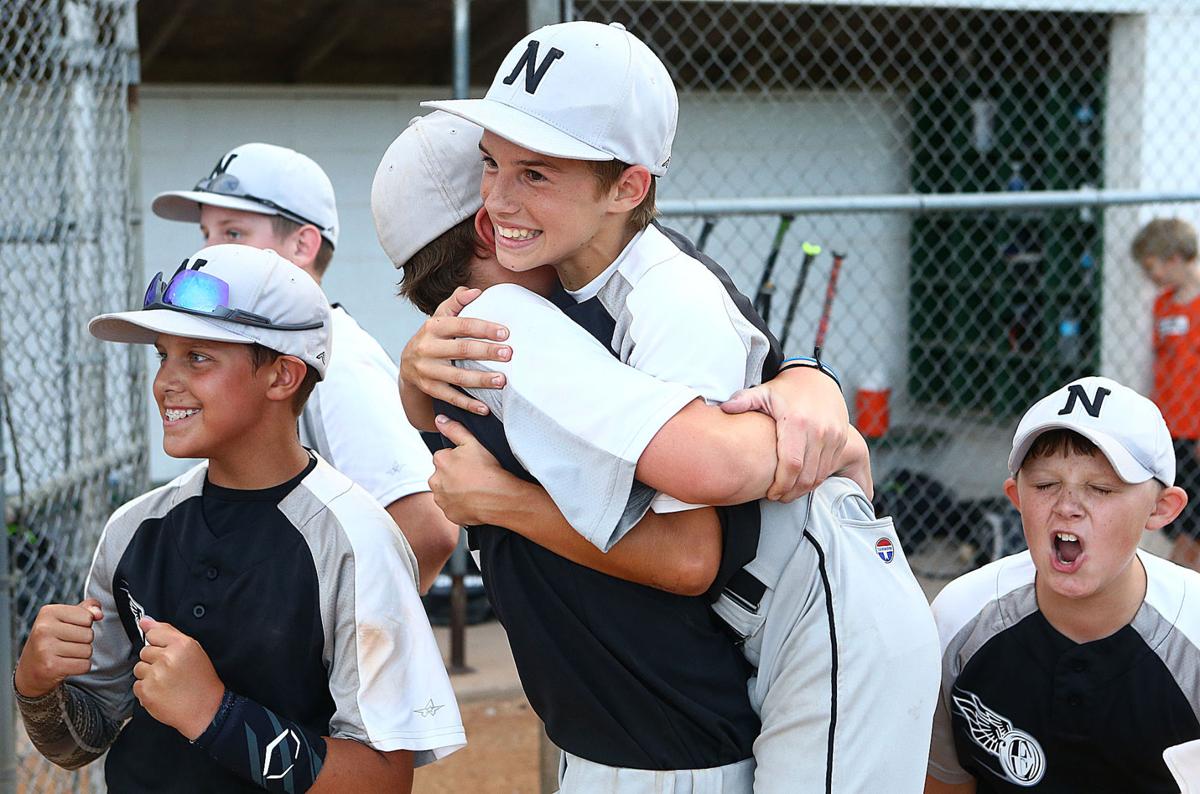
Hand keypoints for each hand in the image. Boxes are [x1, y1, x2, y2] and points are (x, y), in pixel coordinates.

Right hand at [14, 599, 102, 697]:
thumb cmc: (51, 640)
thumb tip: (99, 614)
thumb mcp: (65, 619)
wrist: (30, 670)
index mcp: (48, 612)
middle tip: (66, 644)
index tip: (69, 629)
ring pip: (87, 651)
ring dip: (81, 655)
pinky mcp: (51, 667)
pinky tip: (66, 665)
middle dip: (83, 641)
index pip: (88, 617)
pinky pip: (84, 665)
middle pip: (89, 635)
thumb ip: (86, 610)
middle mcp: (44, 629)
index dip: (85, 625)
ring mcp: (45, 648)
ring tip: (65, 654)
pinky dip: (80, 667)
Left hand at [132, 618, 223, 740]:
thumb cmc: (200, 679)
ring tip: (167, 683)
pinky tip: (162, 693)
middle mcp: (167, 658)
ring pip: (139, 669)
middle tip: (172, 671)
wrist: (205, 709)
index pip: (153, 634)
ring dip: (149, 675)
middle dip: (155, 661)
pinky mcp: (146, 692)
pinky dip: (147, 690)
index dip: (161, 645)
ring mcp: (155, 676)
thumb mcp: (192, 649)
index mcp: (181, 645)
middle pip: (144, 652)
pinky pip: (137, 685)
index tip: (169, 654)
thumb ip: (167, 632)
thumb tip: (145, 621)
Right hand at [400, 286, 511, 415]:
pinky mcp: (428, 388)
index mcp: (433, 327)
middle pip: (461, 350)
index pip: (462, 325)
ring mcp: (427, 370)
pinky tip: (485, 408)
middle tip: (509, 354)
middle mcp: (427, 348)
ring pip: (457, 376)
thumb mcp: (440, 317)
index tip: (505, 333)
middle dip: (487, 352)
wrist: (407, 364)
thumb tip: (476, 291)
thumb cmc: (433, 337)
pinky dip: (468, 404)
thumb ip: (456, 302)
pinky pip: (450, 397)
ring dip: (481, 379)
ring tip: (502, 380)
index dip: (484, 328)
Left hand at [429, 415, 527, 526]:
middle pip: (443, 475)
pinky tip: (474, 501)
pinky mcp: (450, 514)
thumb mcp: (472, 442)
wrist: (499, 498)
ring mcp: (442, 499)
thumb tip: (439, 419)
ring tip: (474, 489)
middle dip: (454, 475)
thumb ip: (454, 429)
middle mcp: (435, 480)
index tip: (470, 463)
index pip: (444, 457)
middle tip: (473, 476)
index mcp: (440, 460)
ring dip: (456, 491)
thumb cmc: (487, 470)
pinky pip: (453, 508)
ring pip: (447, 492)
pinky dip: (461, 505)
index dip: (458, 459)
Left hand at [721, 366, 848, 501]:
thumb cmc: (785, 390)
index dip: (781, 485)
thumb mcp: (763, 392)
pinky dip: (817, 478)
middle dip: (791, 492)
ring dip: (804, 488)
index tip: (770, 494)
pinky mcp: (842, 439)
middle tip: (778, 498)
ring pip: (820, 474)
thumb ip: (744, 400)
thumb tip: (724, 408)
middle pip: (807, 475)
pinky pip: (830, 467)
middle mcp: (819, 430)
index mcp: (797, 422)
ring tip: (788, 492)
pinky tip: (802, 481)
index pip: (791, 465)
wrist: (816, 378)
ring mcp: (834, 436)